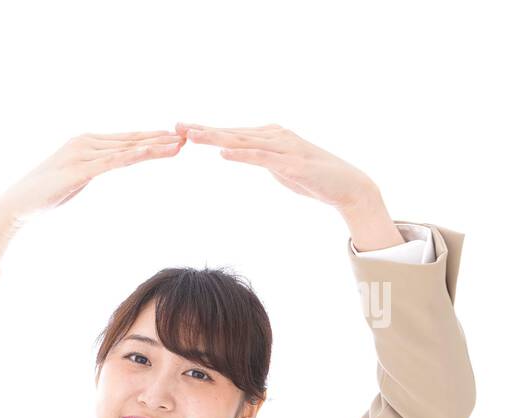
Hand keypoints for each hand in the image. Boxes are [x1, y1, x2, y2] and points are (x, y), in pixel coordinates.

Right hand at [0, 130, 186, 225]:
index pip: (127, 140)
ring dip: (153, 147)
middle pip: (131, 140)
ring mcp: (82, 154)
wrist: (17, 203)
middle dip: (160, 139)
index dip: (153, 138)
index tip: (177, 138)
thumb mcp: (76, 178)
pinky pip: (111, 162)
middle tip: (189, 136)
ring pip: (125, 149)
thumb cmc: (44, 194)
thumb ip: (94, 168)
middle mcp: (86, 142)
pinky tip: (149, 152)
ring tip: (177, 146)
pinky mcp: (78, 170)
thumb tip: (109, 166)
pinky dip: (132, 156)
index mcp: (87, 143)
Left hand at [175, 122, 378, 210]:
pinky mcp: (291, 163)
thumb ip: (260, 158)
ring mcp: (283, 148)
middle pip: (232, 132)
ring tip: (192, 135)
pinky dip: (242, 154)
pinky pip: (261, 157)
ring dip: (216, 137)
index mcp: (270, 137)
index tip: (181, 128)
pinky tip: (223, 152)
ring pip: (243, 141)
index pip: (232, 133)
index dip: (206, 130)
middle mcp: (275, 136)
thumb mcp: (279, 167)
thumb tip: (241, 153)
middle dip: (203, 129)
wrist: (347, 186)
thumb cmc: (313, 177)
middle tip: (176, 125)